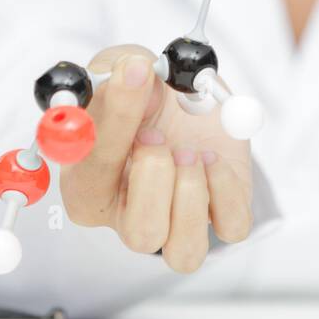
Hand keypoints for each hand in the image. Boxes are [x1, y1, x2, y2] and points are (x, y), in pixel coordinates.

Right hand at [58, 44, 252, 271]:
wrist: (190, 98)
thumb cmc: (146, 94)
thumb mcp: (125, 68)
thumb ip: (117, 70)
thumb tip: (130, 69)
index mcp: (88, 182)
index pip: (91, 172)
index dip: (113, 123)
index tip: (132, 74)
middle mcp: (128, 214)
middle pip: (141, 233)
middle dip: (155, 177)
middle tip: (157, 135)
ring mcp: (176, 223)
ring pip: (185, 249)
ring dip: (192, 192)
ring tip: (189, 151)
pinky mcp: (221, 216)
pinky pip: (231, 226)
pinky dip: (226, 188)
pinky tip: (212, 158)